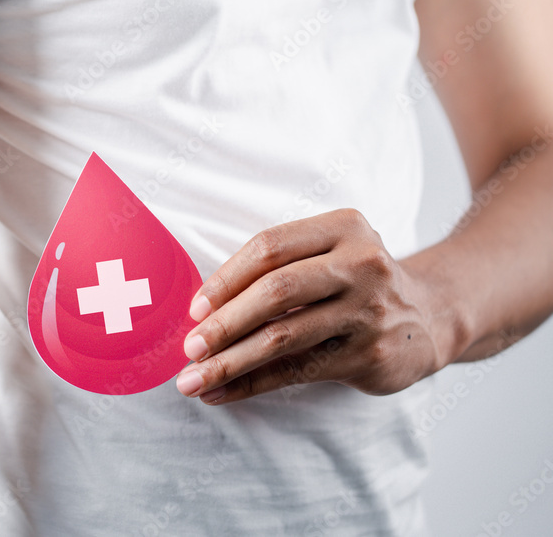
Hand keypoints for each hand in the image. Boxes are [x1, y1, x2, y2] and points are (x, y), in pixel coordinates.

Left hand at [176, 208, 456, 404]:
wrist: (431, 316)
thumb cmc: (356, 282)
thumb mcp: (330, 253)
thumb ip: (279, 267)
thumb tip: (203, 307)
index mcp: (343, 227)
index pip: (270, 247)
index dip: (226, 278)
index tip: (194, 308)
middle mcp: (361, 264)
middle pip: (276, 290)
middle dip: (225, 322)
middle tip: (189, 346)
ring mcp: (369, 310)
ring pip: (284, 337)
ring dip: (230, 360)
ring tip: (193, 378)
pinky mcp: (369, 354)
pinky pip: (297, 371)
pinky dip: (252, 383)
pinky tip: (222, 392)